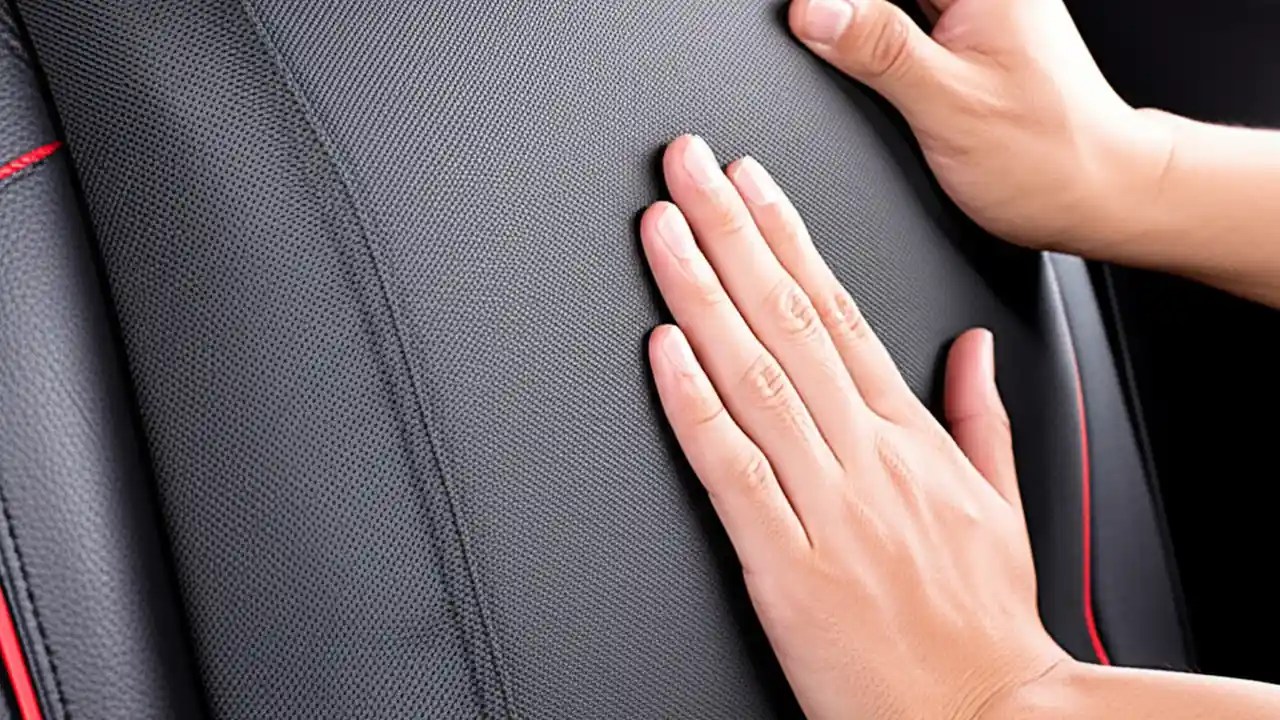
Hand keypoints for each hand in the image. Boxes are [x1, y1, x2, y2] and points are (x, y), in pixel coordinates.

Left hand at [643, 136, 1068, 718]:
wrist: (984, 715)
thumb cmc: (982, 619)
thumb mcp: (1001, 504)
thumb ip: (978, 416)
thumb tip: (969, 348)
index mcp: (908, 439)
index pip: (837, 310)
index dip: (786, 238)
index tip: (750, 185)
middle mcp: (865, 458)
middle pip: (788, 320)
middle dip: (731, 234)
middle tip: (687, 171)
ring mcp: (825, 507)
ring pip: (755, 377)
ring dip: (702, 295)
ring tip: (663, 231)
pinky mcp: (786, 566)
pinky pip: (733, 470)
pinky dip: (695, 405)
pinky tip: (664, 351)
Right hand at [786, 0, 1172, 253]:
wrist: (1098, 194)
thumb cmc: (1046, 158)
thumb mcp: (946, 104)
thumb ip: (877, 48)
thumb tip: (813, 9)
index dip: (838, 1)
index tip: (805, 17)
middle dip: (849, 13)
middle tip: (829, 43)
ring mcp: (983, 11)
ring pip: (902, 3)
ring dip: (863, 21)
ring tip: (842, 49)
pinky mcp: (975, 39)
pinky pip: (912, 20)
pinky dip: (881, 37)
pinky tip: (863, 57)